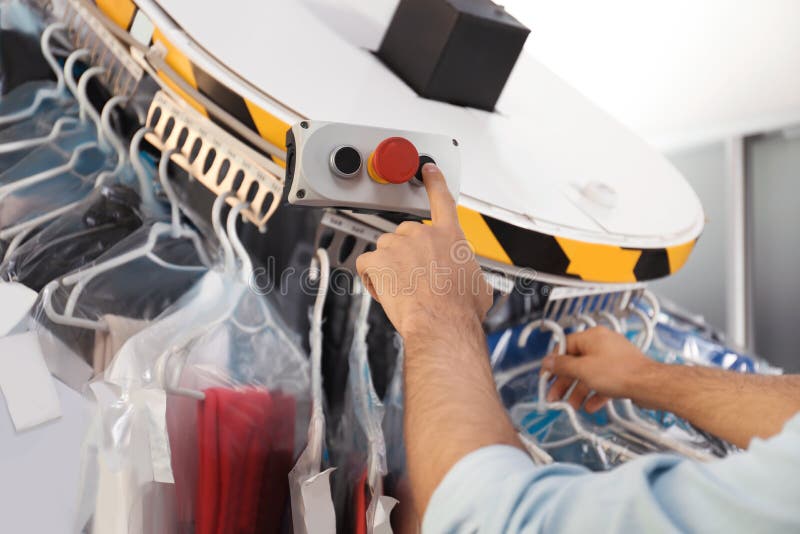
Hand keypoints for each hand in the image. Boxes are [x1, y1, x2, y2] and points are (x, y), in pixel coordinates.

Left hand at [355, 163, 492, 337]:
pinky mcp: (378, 260)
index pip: (441, 198)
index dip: (434, 181)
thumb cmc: (461, 310)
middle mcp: (423, 234)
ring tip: (401, 289)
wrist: (442, 324)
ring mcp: (398, 245)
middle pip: (406, 232)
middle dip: (406, 252)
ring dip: (389, 266)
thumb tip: (471, 281)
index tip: (428, 169)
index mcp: (450, 236)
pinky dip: (372, 278)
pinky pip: (367, 264)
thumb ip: (469, 273)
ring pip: (386, 248)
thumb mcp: (479, 286)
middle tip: (413, 276)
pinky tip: (385, 292)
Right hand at [540, 326, 658, 412]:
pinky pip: (603, 381)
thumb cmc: (621, 373)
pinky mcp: (622, 372)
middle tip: (555, 396)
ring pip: (589, 374)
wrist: (650, 385)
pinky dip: (595, 393)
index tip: (547, 375)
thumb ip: (562, 366)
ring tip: (572, 405)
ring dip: (578, 391)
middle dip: (565, 382)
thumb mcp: (583, 370)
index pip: (565, 346)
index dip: (554, 362)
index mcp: (592, 337)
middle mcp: (603, 345)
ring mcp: (613, 358)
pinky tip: (590, 406)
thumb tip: (548, 361)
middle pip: (576, 362)